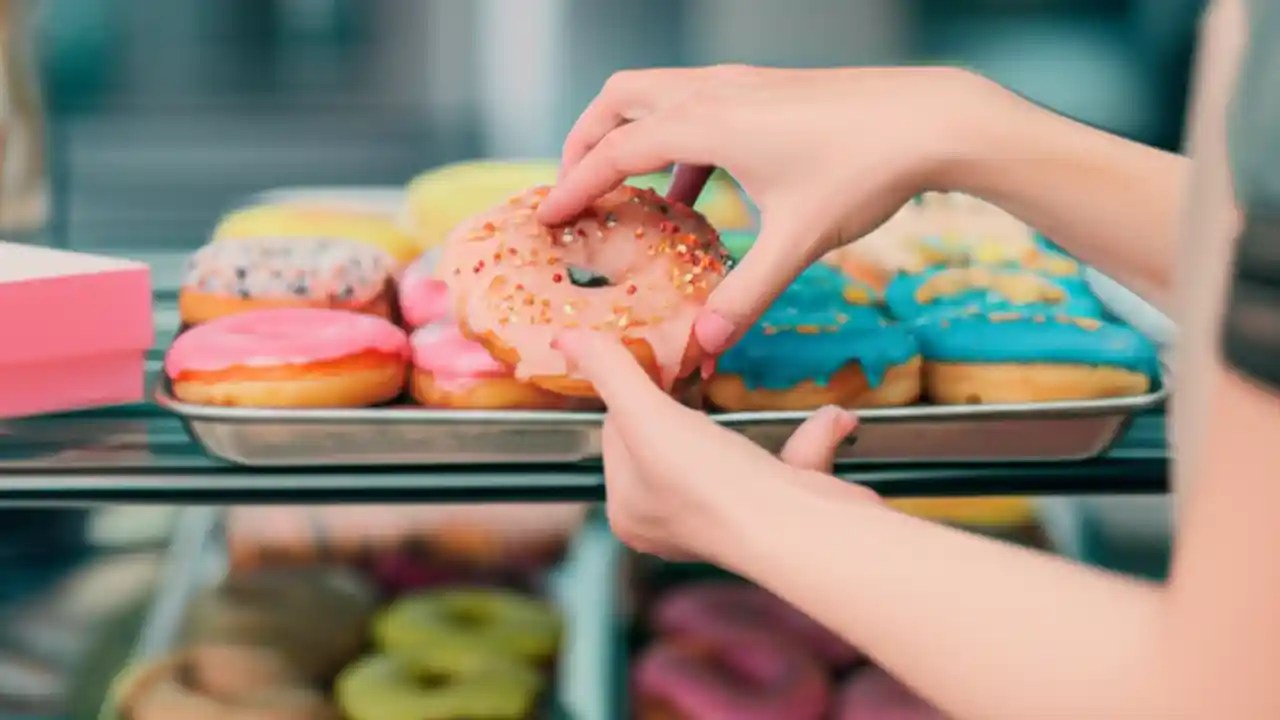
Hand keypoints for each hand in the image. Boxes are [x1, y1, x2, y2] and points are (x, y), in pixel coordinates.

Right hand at [538, 64, 999, 352]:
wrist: (932, 118)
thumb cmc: (865, 169)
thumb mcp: (797, 242)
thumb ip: (744, 295)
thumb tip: (704, 347)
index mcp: (709, 122)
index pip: (615, 151)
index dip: (575, 185)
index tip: (547, 217)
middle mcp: (715, 92)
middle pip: (620, 100)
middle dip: (586, 140)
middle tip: (574, 190)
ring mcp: (742, 84)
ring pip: (658, 94)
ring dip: (631, 136)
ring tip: (629, 194)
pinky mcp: (765, 90)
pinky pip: (698, 106)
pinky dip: (677, 142)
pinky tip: (696, 192)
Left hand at [556, 330, 877, 561]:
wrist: (800, 532)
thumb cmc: (709, 480)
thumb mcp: (646, 415)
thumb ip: (610, 371)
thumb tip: (565, 337)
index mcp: (628, 512)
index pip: (617, 433)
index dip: (634, 393)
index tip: (653, 361)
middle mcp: (672, 522)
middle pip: (668, 437)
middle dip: (690, 402)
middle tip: (694, 365)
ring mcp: (729, 518)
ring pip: (731, 450)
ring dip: (750, 417)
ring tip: (746, 390)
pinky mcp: (781, 511)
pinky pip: (788, 461)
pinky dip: (808, 437)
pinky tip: (830, 417)